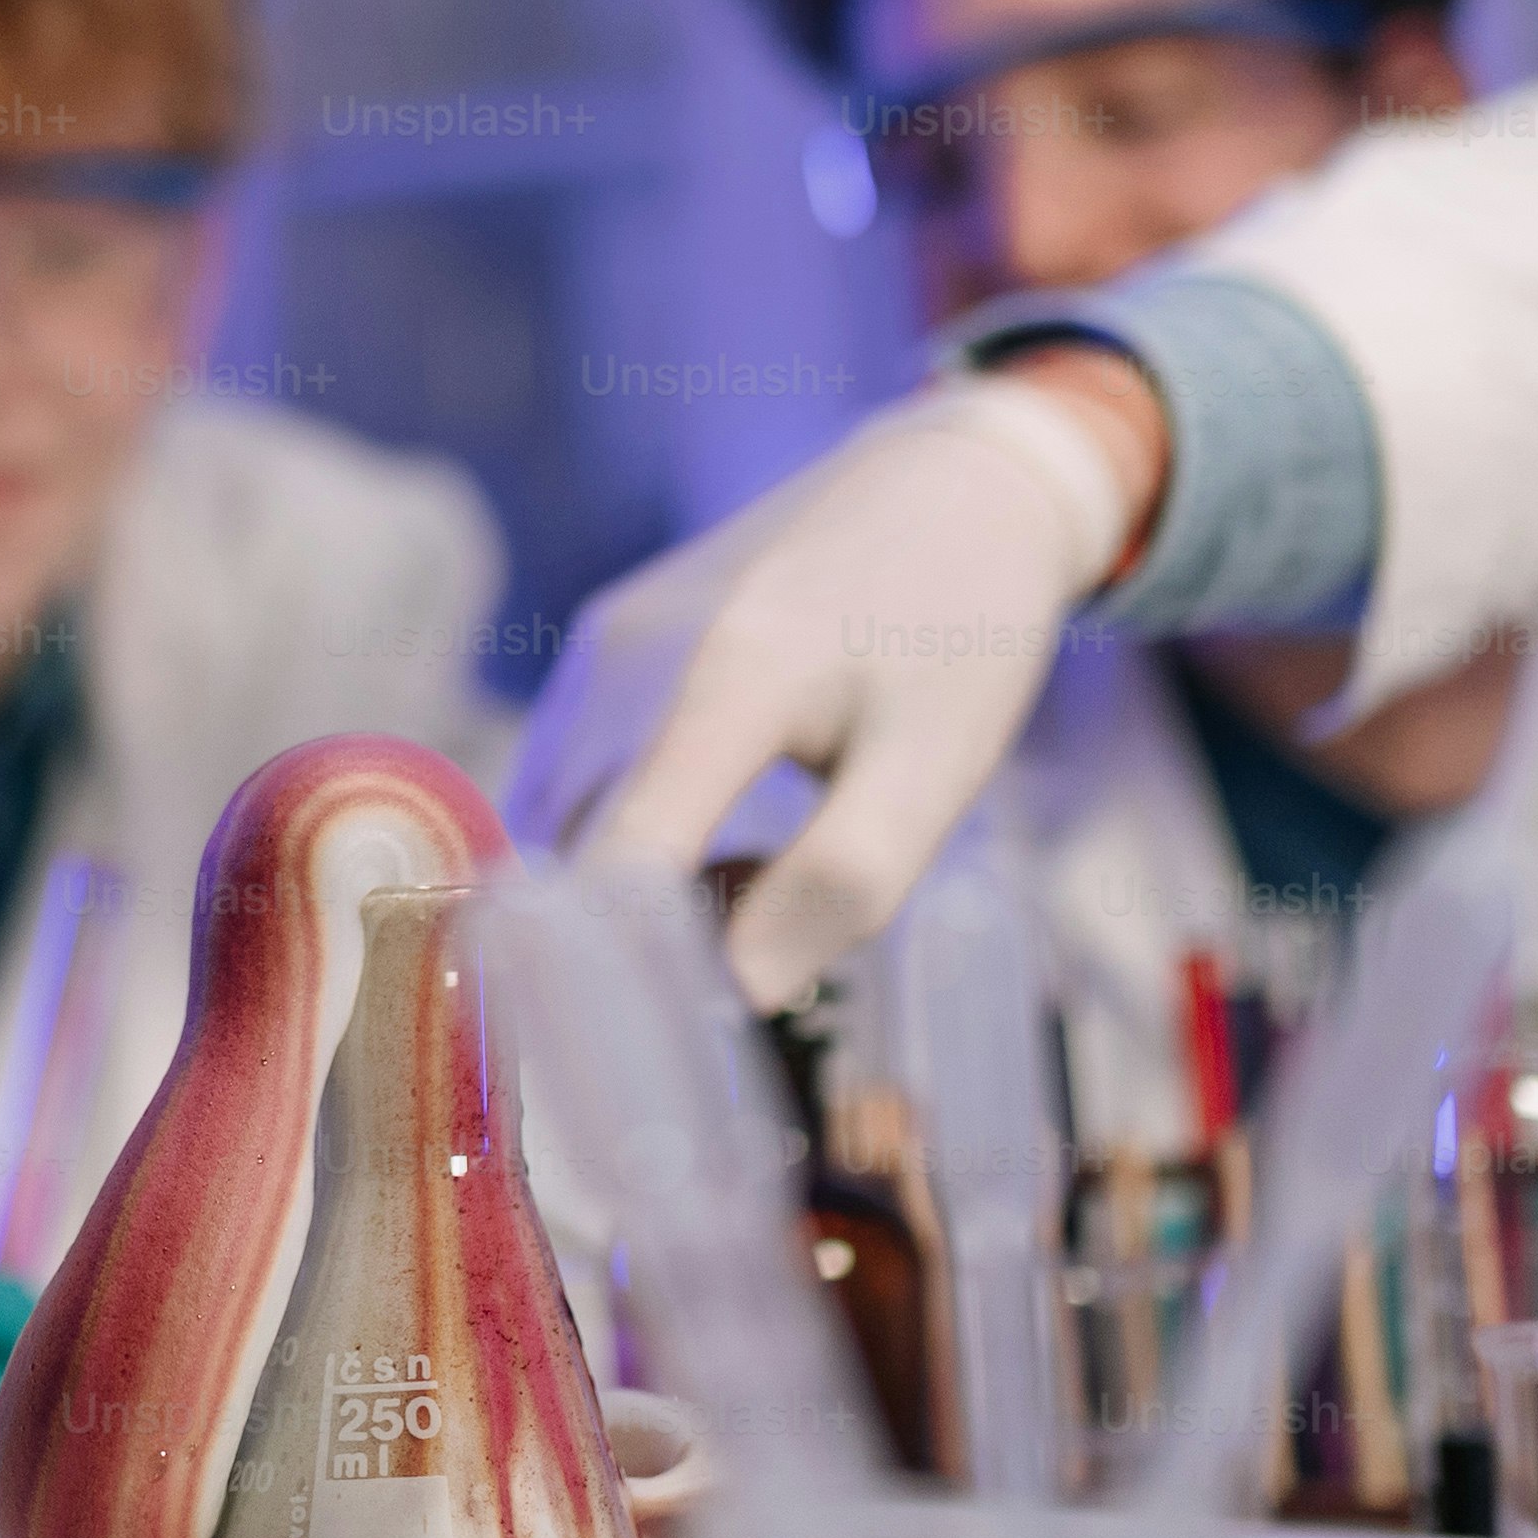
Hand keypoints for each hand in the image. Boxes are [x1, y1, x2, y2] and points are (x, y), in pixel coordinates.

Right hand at [511, 363, 1155, 1012]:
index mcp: (724, 683)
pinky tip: (727, 834)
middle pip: (583, 853)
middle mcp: (633, 655)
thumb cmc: (964, 630)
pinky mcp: (607, 637)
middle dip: (642, 938)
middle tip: (758, 964)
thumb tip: (740, 992)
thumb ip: (841, 881)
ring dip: (638, 886)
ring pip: (573, 816)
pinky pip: (585, 769)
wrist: (955, 483)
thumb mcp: (938, 767)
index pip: (619, 866)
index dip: (626, 977)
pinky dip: (634, 828)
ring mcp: (608, 639)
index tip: (664, 1054)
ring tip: (760, 888)